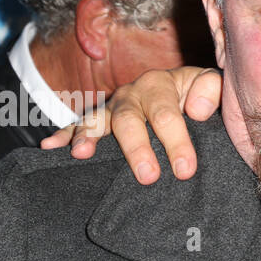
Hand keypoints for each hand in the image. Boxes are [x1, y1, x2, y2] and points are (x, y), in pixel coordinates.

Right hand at [40, 66, 222, 183]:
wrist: (183, 92)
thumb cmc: (199, 95)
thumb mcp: (211, 85)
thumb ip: (211, 89)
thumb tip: (197, 109)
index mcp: (160, 85)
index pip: (166, 114)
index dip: (176, 142)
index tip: (184, 169)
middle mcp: (131, 95)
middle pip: (128, 120)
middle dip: (136, 148)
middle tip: (147, 176)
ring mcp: (111, 108)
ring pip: (95, 121)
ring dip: (87, 137)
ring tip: (82, 154)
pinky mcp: (98, 121)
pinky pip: (75, 127)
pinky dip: (63, 137)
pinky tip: (50, 149)